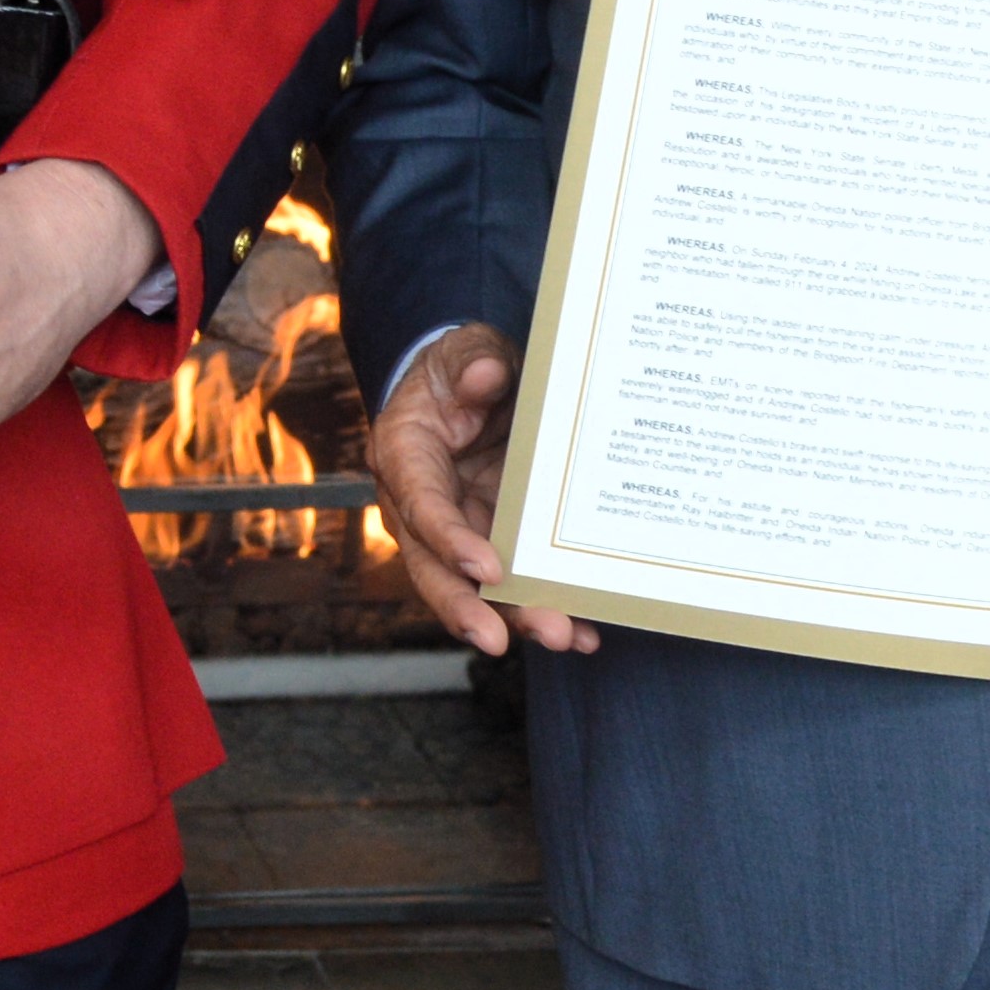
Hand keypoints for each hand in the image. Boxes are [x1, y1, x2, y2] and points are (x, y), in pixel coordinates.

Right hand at [369, 325, 593, 662]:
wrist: (474, 383)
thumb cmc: (462, 367)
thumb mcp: (466, 350)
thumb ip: (473, 361)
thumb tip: (486, 375)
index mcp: (403, 455)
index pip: (418, 503)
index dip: (448, 538)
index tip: (487, 567)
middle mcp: (419, 506)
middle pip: (434, 568)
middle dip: (469, 606)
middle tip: (502, 639)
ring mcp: (457, 530)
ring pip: (476, 588)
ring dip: (516, 617)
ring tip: (563, 636)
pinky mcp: (492, 544)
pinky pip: (513, 586)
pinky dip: (545, 608)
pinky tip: (586, 633)